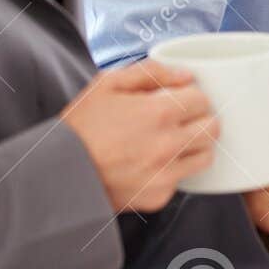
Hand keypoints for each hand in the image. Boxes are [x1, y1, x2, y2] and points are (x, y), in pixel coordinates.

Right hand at [60, 60, 218, 212]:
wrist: (56, 175)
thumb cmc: (80, 126)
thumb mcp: (107, 84)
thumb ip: (151, 71)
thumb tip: (186, 74)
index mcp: (159, 113)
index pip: (202, 99)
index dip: (190, 97)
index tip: (179, 100)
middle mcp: (168, 145)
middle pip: (213, 128)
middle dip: (201, 120)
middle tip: (182, 120)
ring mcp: (165, 174)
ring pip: (205, 156)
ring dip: (195, 147)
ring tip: (172, 142)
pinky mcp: (158, 197)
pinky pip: (181, 180)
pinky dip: (172, 172)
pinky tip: (151, 164)